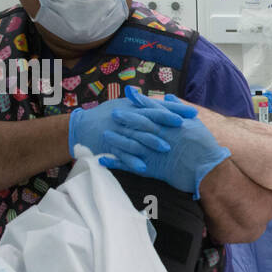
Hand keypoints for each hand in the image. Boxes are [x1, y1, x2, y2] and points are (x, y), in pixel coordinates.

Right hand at [67, 87, 195, 158]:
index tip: (189, 115)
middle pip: (148, 121)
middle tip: (182, 128)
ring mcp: (118, 134)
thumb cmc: (110, 115)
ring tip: (165, 149)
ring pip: (136, 138)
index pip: (156, 108)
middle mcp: (127, 119)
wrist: (82, 127)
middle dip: (165, 124)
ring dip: (150, 143)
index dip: (172, 111)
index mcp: (133, 108)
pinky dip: (132, 161)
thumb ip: (151, 106)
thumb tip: (174, 104)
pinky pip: (122, 156)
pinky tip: (143, 167)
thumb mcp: (128, 106)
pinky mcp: (110, 148)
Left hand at [99, 89, 230, 198]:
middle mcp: (160, 135)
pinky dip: (116, 163)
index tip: (128, 94)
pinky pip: (130, 165)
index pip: (152, 109)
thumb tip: (167, 97)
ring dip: (117, 140)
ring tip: (104, 136)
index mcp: (170, 124)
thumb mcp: (194, 124)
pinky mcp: (151, 168)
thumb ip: (179, 110)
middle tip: (112, 113)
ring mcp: (154, 151)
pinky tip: (104, 161)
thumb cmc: (204, 147)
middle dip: (125, 118)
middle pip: (139, 124)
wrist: (208, 170)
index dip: (140, 102)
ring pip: (131, 144)